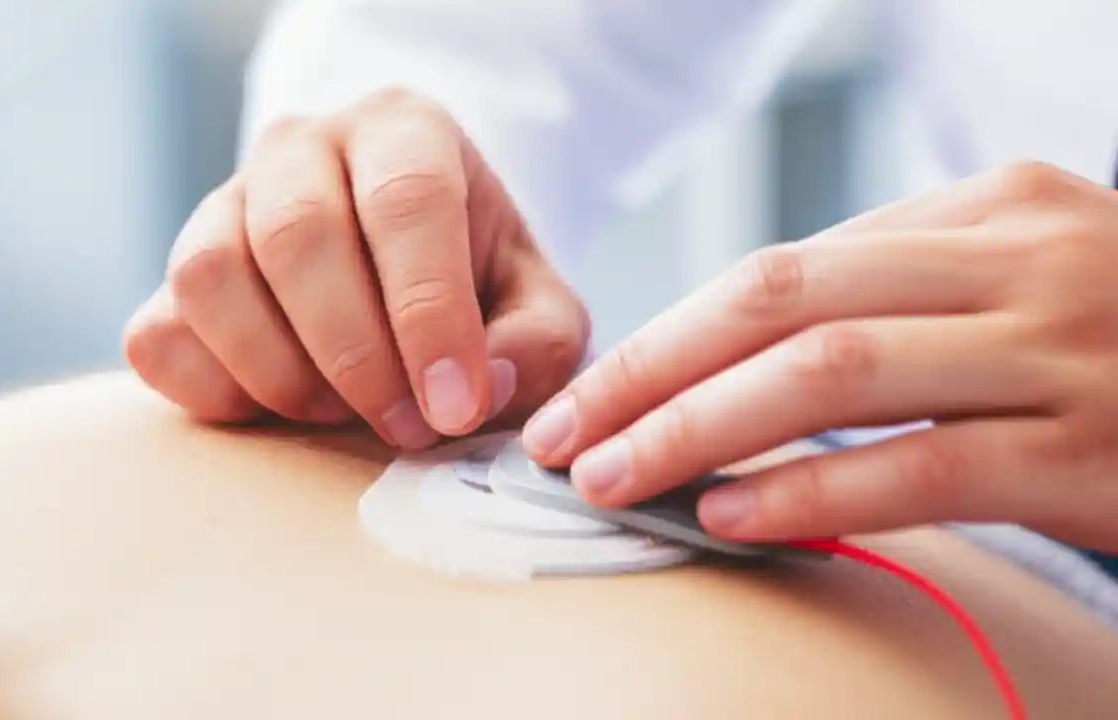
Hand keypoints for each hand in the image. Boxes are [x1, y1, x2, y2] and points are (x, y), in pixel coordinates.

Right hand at [124, 89, 588, 447]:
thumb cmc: (478, 289)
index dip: (429, 312)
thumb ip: (534, 345)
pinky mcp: (171, 278)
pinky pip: (158, 336)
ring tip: (343, 412)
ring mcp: (223, 204)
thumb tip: (475, 387)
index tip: (454, 406)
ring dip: (282, 372)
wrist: (404, 275)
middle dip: (355, 353)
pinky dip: (216, 392)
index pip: (407, 199)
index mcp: (404, 132)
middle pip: (298, 234)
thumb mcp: (537, 310)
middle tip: (405, 427)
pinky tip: (280, 411)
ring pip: (211, 275)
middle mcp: (302, 148)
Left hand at [522, 161, 1117, 551]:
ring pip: (835, 373)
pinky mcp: (1094, 447)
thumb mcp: (1010, 287)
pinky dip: (816, 490)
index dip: (671, 333)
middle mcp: (1018, 258)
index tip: (592, 389)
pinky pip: (923, 466)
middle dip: (653, 370)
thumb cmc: (1114, 350)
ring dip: (703, 428)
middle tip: (564, 433)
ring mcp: (1061, 346)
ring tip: (616, 476)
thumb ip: (891, 299)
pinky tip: (735, 516)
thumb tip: (725, 356)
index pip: (783, 267)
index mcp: (986, 206)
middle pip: (782, 302)